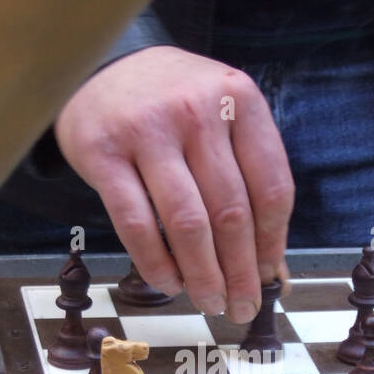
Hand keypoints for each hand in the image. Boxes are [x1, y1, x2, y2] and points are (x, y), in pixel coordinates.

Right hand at [53, 46, 293, 323]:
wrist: (101, 67)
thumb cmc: (173, 103)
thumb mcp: (220, 115)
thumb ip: (246, 173)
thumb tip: (270, 265)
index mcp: (240, 99)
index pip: (271, 186)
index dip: (272, 243)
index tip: (268, 277)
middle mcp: (197, 110)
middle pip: (231, 212)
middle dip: (240, 272)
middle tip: (241, 306)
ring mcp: (148, 130)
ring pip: (187, 223)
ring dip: (203, 275)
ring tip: (209, 302)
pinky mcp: (103, 153)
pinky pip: (136, 224)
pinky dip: (156, 263)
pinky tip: (168, 282)